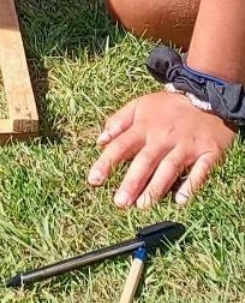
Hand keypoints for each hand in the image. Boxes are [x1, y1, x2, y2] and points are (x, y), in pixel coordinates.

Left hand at [88, 89, 235, 206]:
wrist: (206, 97)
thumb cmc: (167, 107)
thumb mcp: (139, 106)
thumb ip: (118, 122)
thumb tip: (100, 141)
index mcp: (144, 126)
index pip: (121, 146)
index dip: (106, 163)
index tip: (94, 180)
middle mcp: (163, 138)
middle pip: (144, 162)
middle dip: (131, 182)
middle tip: (120, 202)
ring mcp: (186, 146)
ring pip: (169, 169)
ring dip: (156, 189)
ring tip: (142, 205)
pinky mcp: (208, 153)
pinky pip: (199, 172)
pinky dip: (190, 186)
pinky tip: (180, 201)